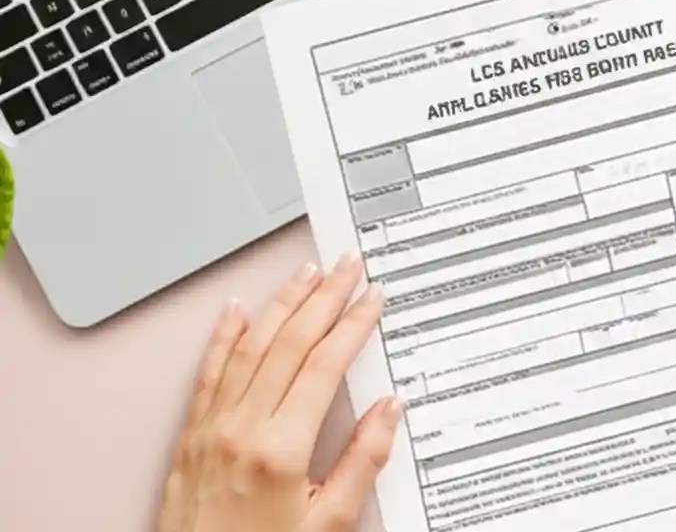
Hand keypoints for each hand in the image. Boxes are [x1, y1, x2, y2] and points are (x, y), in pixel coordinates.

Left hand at [158, 255, 400, 531]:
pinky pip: (209, 371)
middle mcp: (240, 428)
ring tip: (305, 274)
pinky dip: (224, 335)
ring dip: (282, 303)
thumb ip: (362, 463)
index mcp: (280, 448)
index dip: (352, 325)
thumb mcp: (327, 525)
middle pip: (288, 343)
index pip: (324, 366)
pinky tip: (238, 310)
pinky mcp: (189, 436)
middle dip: (323, 297)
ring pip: (249, 346)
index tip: (371, 300)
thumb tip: (388, 412)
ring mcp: (210, 428)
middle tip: (345, 267)